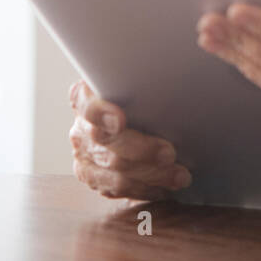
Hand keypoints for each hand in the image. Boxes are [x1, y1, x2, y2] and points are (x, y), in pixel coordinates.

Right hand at [68, 79, 191, 200]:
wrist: (121, 110)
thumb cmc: (136, 92)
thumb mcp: (133, 79)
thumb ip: (141, 80)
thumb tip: (174, 71)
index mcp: (85, 97)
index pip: (88, 106)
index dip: (102, 114)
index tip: (120, 120)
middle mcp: (80, 128)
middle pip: (107, 144)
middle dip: (142, 151)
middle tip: (171, 153)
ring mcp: (83, 155)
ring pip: (114, 172)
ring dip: (151, 175)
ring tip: (180, 175)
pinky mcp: (91, 176)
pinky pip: (116, 189)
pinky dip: (144, 189)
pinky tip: (165, 187)